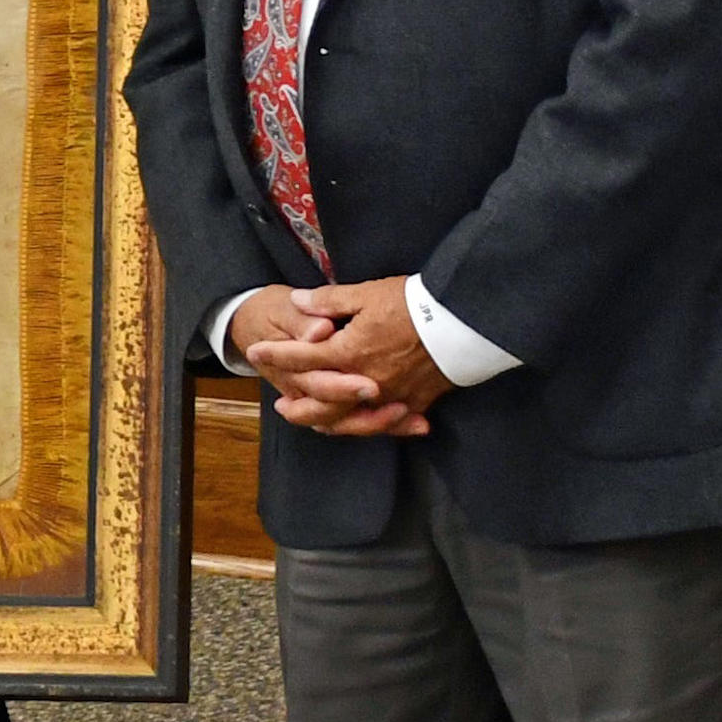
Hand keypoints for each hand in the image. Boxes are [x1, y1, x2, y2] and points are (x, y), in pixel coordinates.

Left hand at [246, 275, 451, 437]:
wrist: (466, 320)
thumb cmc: (415, 303)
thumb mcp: (368, 294)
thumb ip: (330, 300)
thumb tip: (298, 301)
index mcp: (350, 352)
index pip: (303, 357)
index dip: (276, 355)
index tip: (255, 352)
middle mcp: (366, 381)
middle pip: (323, 402)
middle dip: (298, 406)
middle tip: (281, 407)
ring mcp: (392, 396)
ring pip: (353, 420)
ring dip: (330, 423)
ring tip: (316, 423)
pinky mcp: (417, 402)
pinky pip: (388, 424)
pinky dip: (372, 427)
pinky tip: (363, 426)